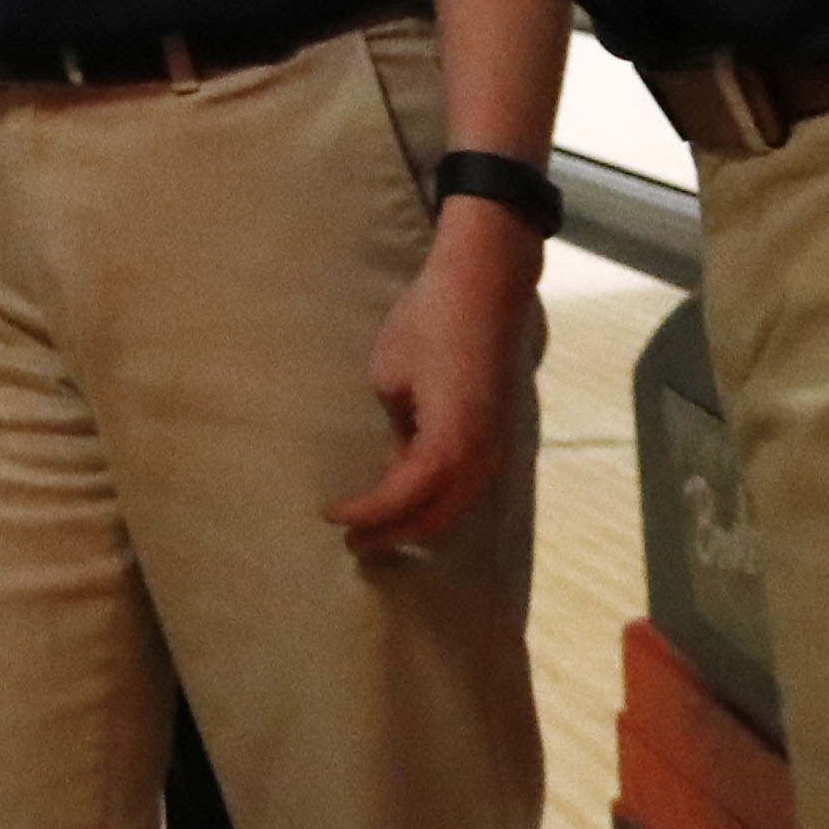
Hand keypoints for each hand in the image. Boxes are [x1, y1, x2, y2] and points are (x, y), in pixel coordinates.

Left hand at [329, 198, 536, 550]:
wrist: (484, 286)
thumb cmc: (428, 322)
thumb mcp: (391, 376)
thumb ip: (396, 427)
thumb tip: (396, 457)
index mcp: (450, 443)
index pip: (402, 497)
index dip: (366, 514)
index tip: (330, 517)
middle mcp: (481, 456)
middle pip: (435, 517)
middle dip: (393, 533)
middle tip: (352, 543)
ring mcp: (495, 447)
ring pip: (455, 506)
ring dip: (416, 521)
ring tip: (376, 528)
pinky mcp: (497, 433)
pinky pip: (465, 483)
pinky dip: (435, 499)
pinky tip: (406, 492)